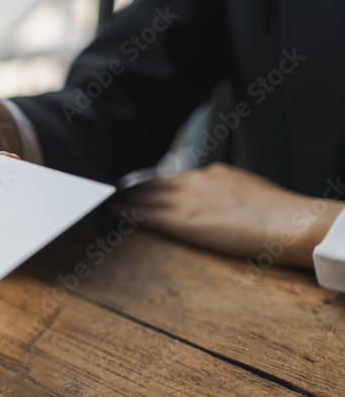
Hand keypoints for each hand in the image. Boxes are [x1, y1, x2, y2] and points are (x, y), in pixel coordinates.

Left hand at [117, 163, 344, 267]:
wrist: (291, 222)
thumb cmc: (279, 214)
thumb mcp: (248, 192)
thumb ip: (227, 193)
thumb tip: (218, 201)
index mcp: (214, 175)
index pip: (174, 177)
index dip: (151, 182)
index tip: (134, 183)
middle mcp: (197, 182)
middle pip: (155, 183)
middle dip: (132, 186)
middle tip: (109, 188)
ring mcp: (190, 201)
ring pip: (147, 196)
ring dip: (125, 197)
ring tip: (105, 198)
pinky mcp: (186, 221)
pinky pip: (150, 214)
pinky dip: (129, 212)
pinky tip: (113, 211)